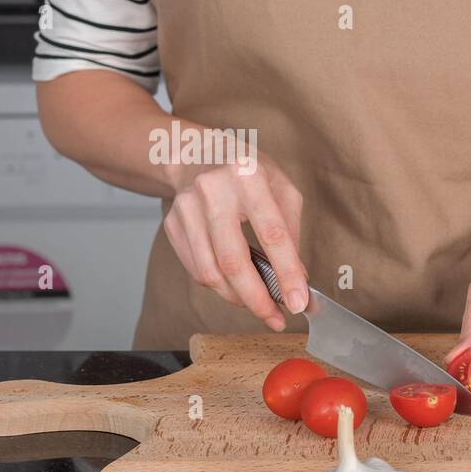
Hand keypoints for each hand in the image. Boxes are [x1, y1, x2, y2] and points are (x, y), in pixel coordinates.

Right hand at [163, 153, 307, 330]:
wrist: (196, 153)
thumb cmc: (248, 172)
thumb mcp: (282, 188)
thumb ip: (292, 232)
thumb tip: (299, 280)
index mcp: (249, 176)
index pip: (272, 233)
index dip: (287, 273)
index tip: (299, 302)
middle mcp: (213, 190)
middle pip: (233, 260)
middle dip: (257, 298)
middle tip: (276, 319)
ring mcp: (186, 208)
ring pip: (210, 271)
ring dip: (238, 298)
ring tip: (260, 307)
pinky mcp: (171, 224)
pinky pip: (196, 269)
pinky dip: (220, 287)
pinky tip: (237, 289)